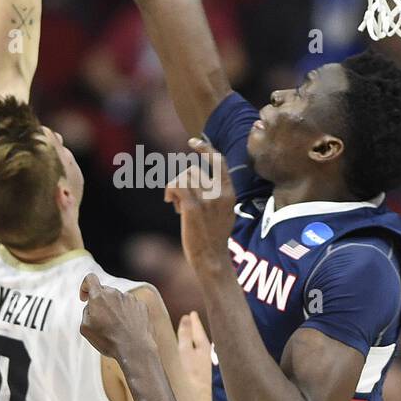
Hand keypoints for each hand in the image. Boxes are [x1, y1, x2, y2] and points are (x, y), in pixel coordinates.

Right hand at [79, 273, 155, 360]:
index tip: (85, 298)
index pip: (90, 279)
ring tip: (117, 328)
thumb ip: (86, 311)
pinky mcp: (142, 306)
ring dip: (115, 309)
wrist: (135, 349)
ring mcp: (130, 299)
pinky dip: (127, 314)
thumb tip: (92, 306)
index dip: (85, 286)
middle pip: (104, 291)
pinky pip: (131, 306)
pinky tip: (128, 328)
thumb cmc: (108, 340)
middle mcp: (115, 293)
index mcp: (99, 297)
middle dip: (100, 303)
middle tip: (101, 321)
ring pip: (118, 299)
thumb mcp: (85, 328)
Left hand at [165, 139, 234, 273]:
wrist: (212, 259)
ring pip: (184, 178)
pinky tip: (170, 202)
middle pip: (193, 171)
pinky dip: (170, 191)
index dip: (206, 148)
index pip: (219, 161)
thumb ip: (216, 192)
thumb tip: (196, 176)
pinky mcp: (193, 208)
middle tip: (179, 201)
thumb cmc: (213, 236)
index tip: (193, 142)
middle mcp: (220, 193)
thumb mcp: (223, 211)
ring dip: (175, 189)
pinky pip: (176, 186)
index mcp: (230, 192)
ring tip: (177, 206)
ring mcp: (207, 200)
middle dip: (182, 182)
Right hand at [177, 310, 212, 399]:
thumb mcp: (184, 350)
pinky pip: (194, 355)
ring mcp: (202, 364)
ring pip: (197, 346)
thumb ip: (185, 334)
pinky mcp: (198, 373)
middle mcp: (204, 354)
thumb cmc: (189, 375)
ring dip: (192, 338)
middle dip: (194, 329)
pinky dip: (190, 349)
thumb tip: (187, 316)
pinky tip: (185, 352)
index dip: (194, 320)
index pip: (198, 329)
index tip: (191, 312)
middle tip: (191, 318)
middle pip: (199, 337)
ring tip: (187, 332)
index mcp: (203, 346)